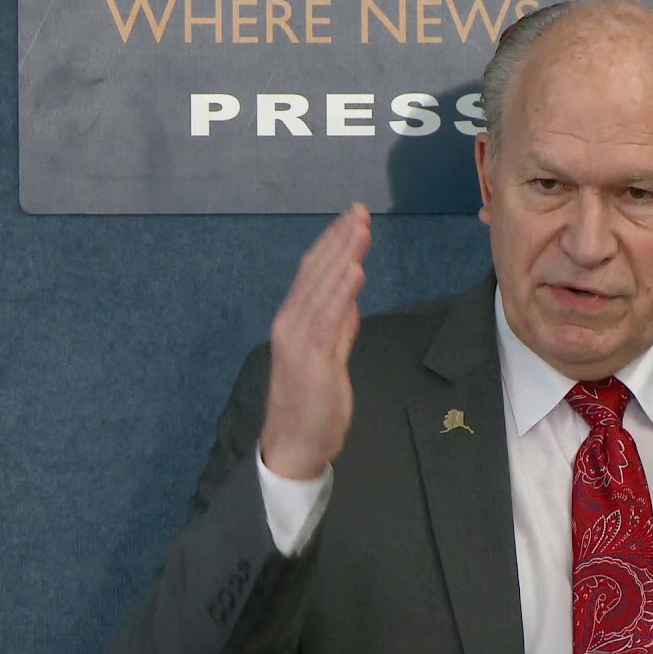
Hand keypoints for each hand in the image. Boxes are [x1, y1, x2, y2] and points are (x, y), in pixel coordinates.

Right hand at [260, 203, 371, 479]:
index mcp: (295, 319)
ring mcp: (299, 340)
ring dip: (343, 256)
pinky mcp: (312, 360)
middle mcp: (291, 322)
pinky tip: (356, 270)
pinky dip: (342, 293)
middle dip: (340, 239)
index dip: (333, 241)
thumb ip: (339, 325)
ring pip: (323, 288)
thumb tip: (350, 295)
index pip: (314, 271)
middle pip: (317, 271)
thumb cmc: (312, 402)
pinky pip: (329, 320)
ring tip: (361, 229)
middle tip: (360, 210)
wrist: (294, 443)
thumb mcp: (330, 355)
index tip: (353, 217)